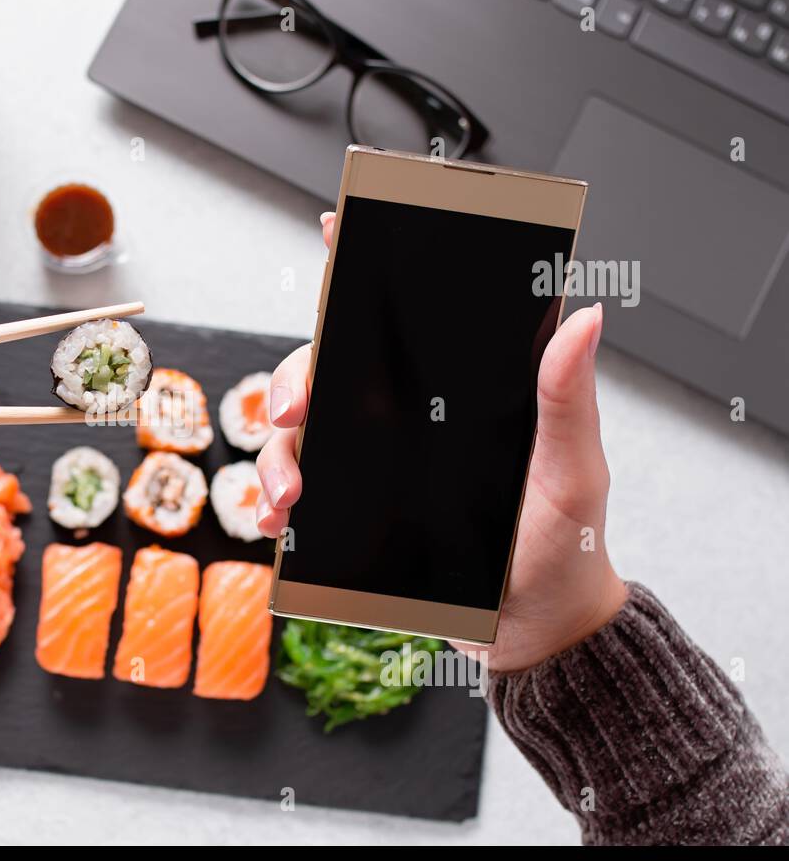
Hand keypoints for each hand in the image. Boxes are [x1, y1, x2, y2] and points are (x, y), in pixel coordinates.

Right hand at [257, 214, 627, 671]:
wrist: (536, 631)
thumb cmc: (566, 546)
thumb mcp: (572, 471)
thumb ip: (567, 400)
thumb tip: (585, 317)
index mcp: (454, 394)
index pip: (404, 321)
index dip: (365, 271)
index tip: (336, 229)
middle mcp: (405, 422)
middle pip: (330, 371)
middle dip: (296, 379)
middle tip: (296, 408)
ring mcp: (375, 468)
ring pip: (301, 433)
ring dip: (278, 453)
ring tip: (289, 493)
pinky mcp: (355, 515)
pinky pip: (297, 494)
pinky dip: (275, 501)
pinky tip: (281, 520)